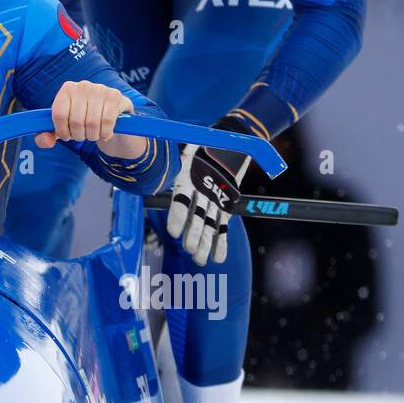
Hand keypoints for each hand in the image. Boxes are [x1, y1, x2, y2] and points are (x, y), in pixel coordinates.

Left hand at [36, 80, 145, 157]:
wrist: (112, 113)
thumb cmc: (83, 119)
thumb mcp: (64, 127)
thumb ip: (47, 136)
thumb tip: (46, 141)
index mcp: (67, 89)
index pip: (58, 114)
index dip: (62, 131)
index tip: (67, 136)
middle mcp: (83, 85)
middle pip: (76, 121)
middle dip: (79, 136)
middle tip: (83, 136)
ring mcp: (100, 89)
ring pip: (92, 123)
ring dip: (92, 136)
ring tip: (93, 134)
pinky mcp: (115, 96)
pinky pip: (107, 122)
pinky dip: (105, 133)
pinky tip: (105, 133)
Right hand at [166, 143, 249, 264]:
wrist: (230, 143)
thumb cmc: (212, 141)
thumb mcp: (197, 143)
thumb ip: (190, 150)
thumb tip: (184, 148)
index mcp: (187, 180)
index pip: (180, 202)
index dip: (176, 217)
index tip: (172, 231)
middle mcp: (198, 194)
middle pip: (194, 218)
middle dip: (192, 235)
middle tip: (190, 251)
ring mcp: (211, 202)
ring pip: (207, 226)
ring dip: (205, 244)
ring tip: (201, 261)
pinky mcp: (225, 206)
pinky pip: (222, 226)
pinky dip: (222, 242)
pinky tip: (219, 258)